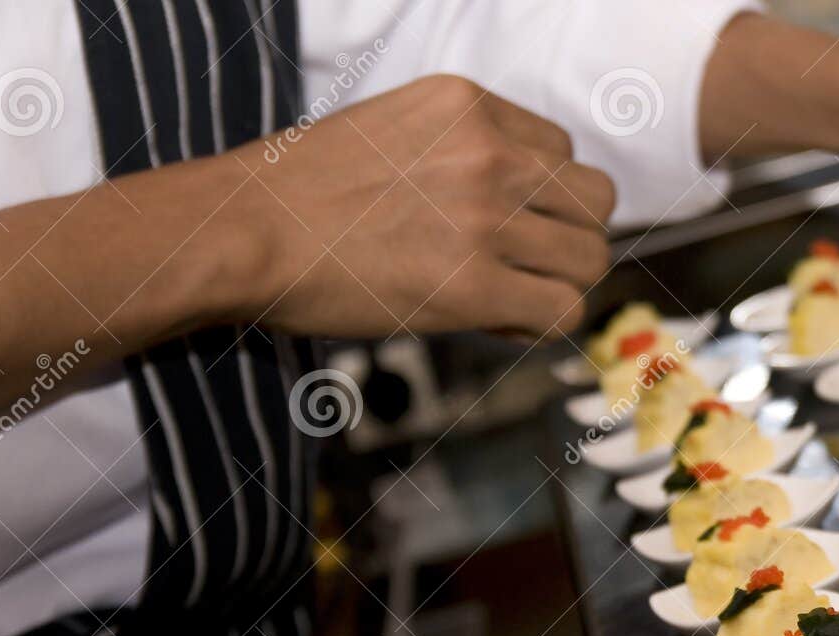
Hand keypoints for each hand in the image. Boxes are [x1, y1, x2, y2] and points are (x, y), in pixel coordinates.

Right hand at [235, 74, 615, 340]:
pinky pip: (562, 311)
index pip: (563, 152)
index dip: (545, 198)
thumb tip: (517, 200)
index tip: (507, 226)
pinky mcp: (474, 284)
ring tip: (512, 297)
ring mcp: (486, 218)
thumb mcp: (392, 129)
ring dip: (560, 284)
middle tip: (525, 266)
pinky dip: (539, 326)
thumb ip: (461, 151)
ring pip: (589, 258)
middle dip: (569, 238)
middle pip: (595, 202)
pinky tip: (499, 323)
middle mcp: (489, 153)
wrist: (244, 231)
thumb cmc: (300, 191)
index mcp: (468, 106)